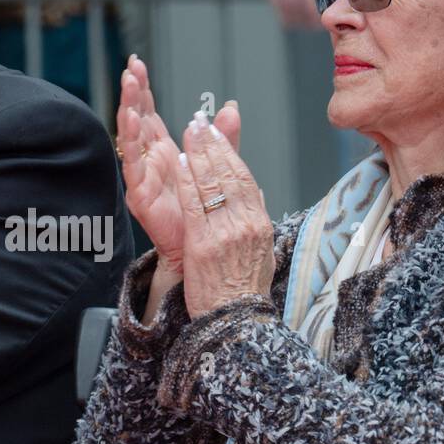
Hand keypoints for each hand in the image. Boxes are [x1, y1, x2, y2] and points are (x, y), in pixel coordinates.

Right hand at [117, 54, 238, 276]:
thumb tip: (231, 107)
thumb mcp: (218, 167)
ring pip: (131, 136)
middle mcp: (150, 161)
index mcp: (165, 152)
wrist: (199, 252)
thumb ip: (224, 139)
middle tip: (132, 66)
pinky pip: (133, 164)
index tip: (138, 64)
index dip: (144, 89)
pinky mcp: (140, 194)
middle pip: (137, 118)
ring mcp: (142, 176)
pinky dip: (130, 141)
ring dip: (129, 107)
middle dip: (133, 92)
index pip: (150, 112)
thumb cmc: (203, 214)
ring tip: (129, 84)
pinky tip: (131, 119)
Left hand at [175, 111, 272, 318]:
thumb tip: (255, 196)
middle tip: (201, 122)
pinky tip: (183, 164)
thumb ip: (254, 219)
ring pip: (214, 185)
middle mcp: (247, 225)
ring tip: (191, 133)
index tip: (218, 134)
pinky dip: (190, 182)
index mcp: (260, 224)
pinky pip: (196, 206)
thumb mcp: (259, 251)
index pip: (245, 179)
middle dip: (214, 145)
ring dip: (201, 155)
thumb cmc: (243, 291)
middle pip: (231, 175)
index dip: (230, 153)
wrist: (237, 321)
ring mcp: (227, 234)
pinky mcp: (205, 245)